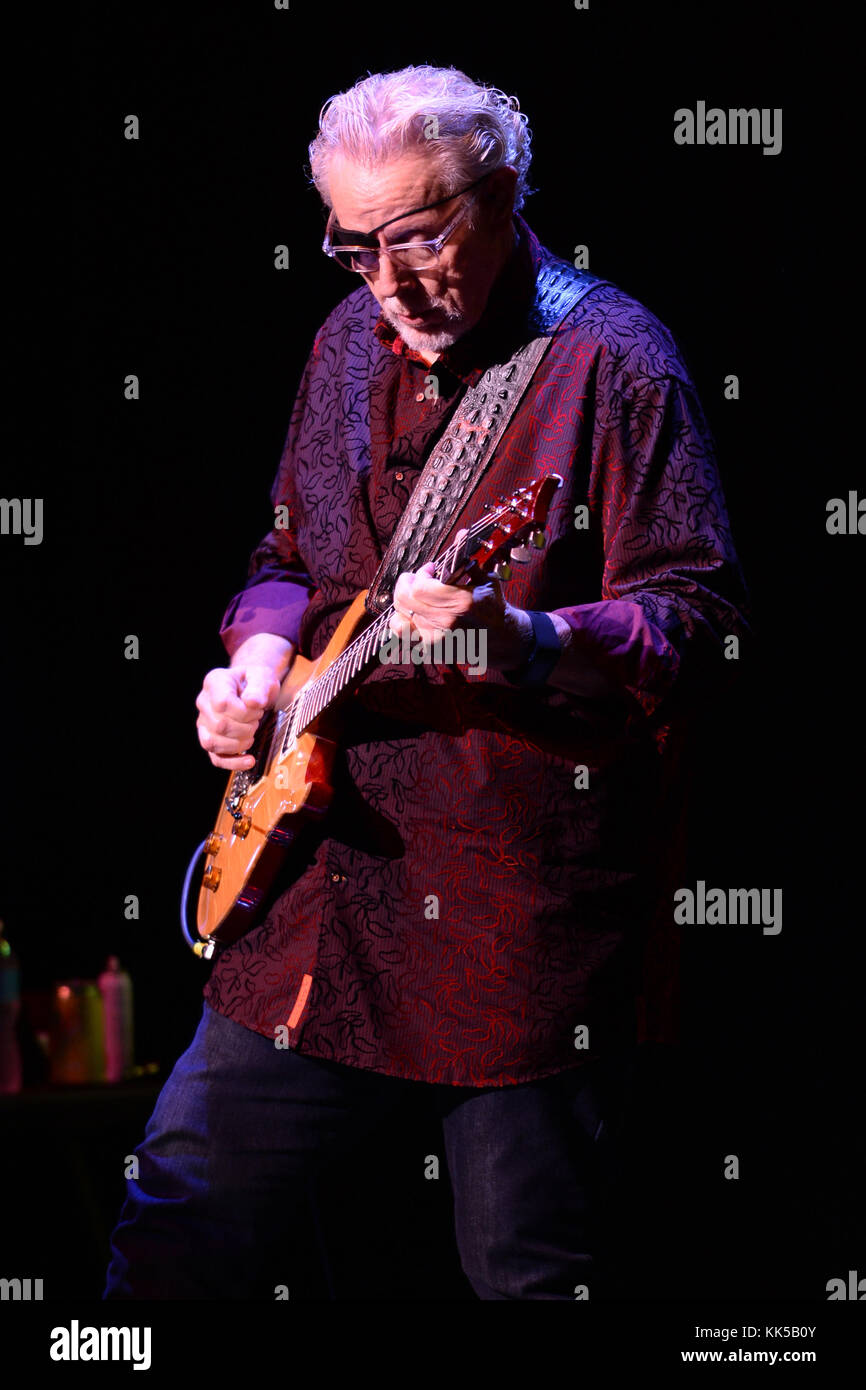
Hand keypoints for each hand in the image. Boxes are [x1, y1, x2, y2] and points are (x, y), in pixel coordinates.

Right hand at [195, 662, 282, 769]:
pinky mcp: (210, 739)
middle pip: (220, 726)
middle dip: (246, 727)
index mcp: (214, 683)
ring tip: (252, 733)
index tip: (257, 709)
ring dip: (240, 743)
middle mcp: (204, 703)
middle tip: (257, 719)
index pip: (222, 704)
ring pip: (213, 743)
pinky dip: (234, 763)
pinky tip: (250, 760)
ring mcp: (204, 723)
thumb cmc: (256, 681)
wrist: (254, 689)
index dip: (243, 713)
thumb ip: (259, 687)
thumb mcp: (262, 676)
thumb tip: (252, 703)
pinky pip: (216, 758)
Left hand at [390, 551, 533, 671]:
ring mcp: (436, 639)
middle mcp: (445, 622)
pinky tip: (411, 614)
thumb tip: (461, 534)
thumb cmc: (494, 608)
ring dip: (402, 603)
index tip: (430, 569)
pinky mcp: (431, 650)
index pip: (419, 585)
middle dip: (405, 583)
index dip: (420, 573)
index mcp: (460, 602)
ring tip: (413, 597)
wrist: (503, 640)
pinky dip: (400, 623)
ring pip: (398, 617)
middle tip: (415, 579)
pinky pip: (401, 636)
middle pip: (404, 599)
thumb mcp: (487, 580)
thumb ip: (468, 559)